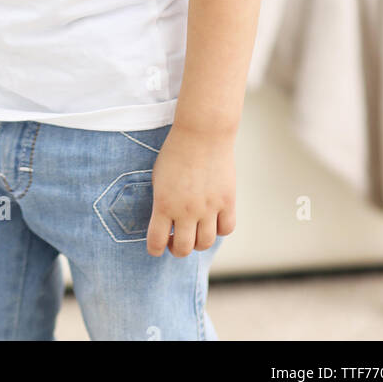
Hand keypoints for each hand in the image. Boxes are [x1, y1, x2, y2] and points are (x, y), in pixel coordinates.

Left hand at [146, 125, 236, 257]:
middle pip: (183, 249)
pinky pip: (226, 229)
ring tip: (194, 232)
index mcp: (163, 203)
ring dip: (197, 242)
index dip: (154, 249)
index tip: (156, 246)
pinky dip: (219, 230)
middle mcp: (186, 210)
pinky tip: (212, 220)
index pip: (156, 242)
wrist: (202, 132)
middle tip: (175, 240)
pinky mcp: (227, 201)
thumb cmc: (175, 152)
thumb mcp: (158, 178)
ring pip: (205, 244)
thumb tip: (166, 225)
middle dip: (177, 249)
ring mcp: (209, 207)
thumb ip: (162, 203)